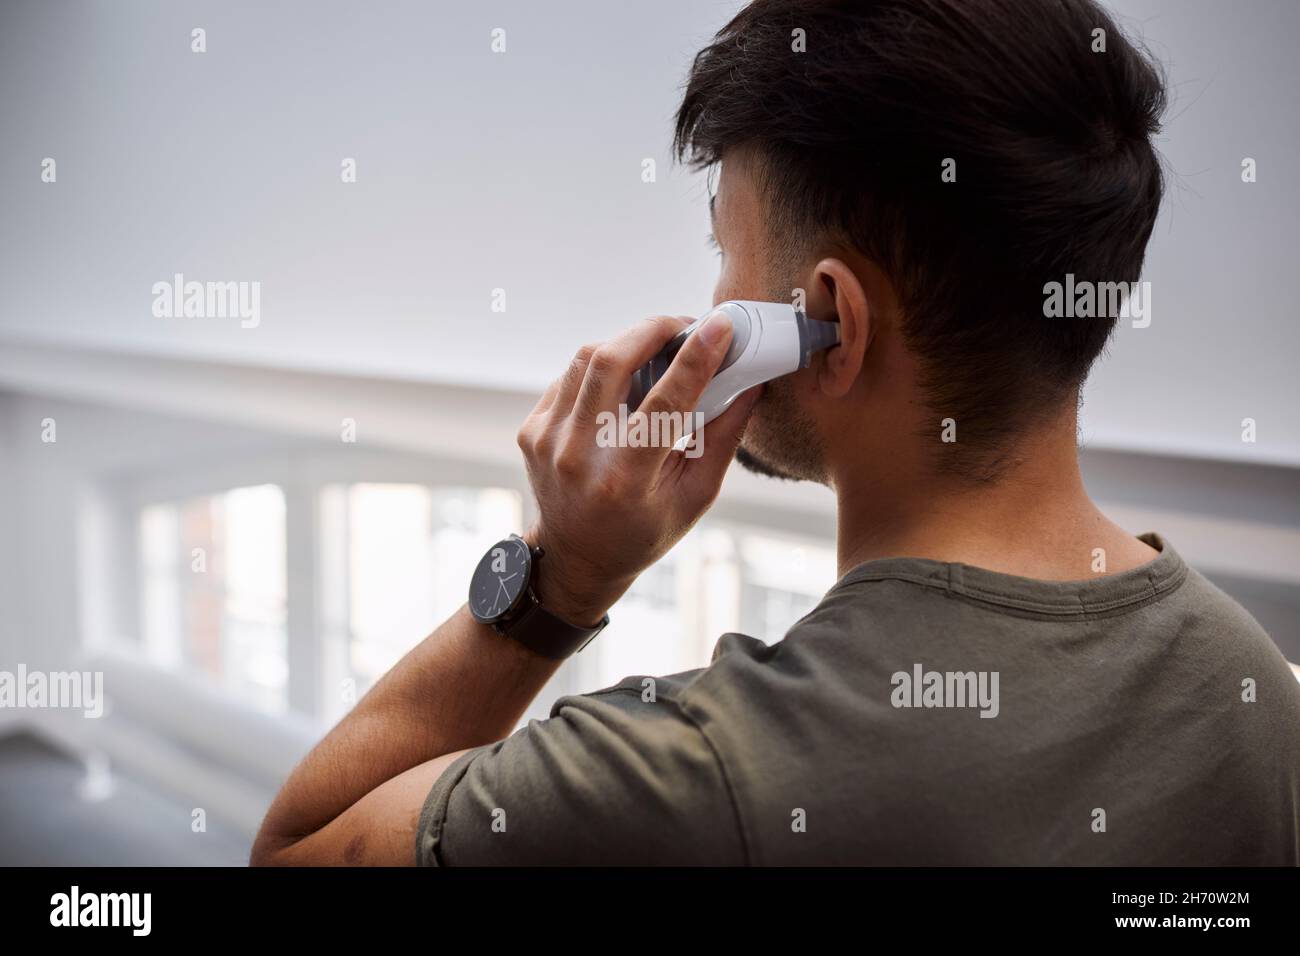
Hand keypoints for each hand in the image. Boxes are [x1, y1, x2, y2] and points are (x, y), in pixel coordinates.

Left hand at [516, 312, 761, 626]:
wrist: (576, 559)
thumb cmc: (643, 531)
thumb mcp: (694, 496)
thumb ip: (723, 439)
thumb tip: (751, 383)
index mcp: (624, 480)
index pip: (663, 404)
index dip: (696, 359)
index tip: (720, 326)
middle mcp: (577, 456)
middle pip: (611, 361)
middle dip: (654, 329)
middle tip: (686, 326)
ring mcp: (548, 440)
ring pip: (587, 358)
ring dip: (629, 343)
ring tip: (660, 348)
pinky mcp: (533, 430)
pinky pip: (570, 377)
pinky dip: (602, 367)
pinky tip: (625, 380)